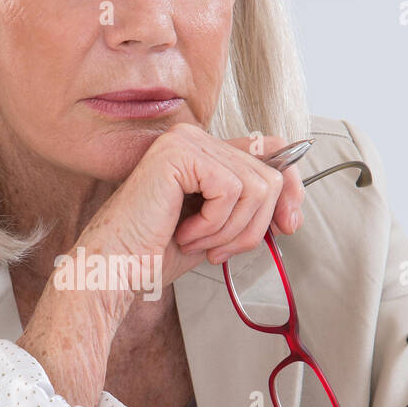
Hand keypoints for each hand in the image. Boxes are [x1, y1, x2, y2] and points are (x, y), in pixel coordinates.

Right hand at [75, 125, 304, 294]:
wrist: (117, 268)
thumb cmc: (156, 252)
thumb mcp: (218, 228)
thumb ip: (249, 209)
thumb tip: (291, 209)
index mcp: (203, 152)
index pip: (271, 150)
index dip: (290, 188)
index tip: (288, 225)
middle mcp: (194, 138)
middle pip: (270, 175)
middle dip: (254, 227)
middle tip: (219, 250)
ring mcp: (185, 141)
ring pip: (257, 186)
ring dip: (231, 230)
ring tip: (197, 242)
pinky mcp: (179, 153)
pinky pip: (231, 190)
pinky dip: (214, 224)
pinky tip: (184, 232)